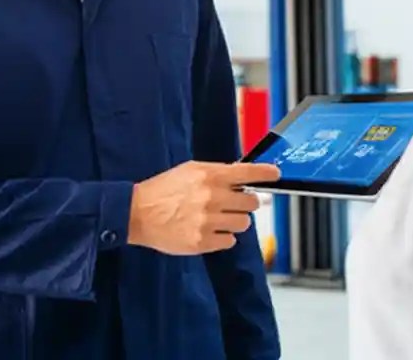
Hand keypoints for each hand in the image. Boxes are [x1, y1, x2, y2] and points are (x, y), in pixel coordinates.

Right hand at [127, 161, 280, 254]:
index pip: (247, 173)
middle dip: (244, 203)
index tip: (275, 175)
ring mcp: (207, 220)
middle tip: (232, 204)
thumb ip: (216, 174)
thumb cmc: (163, 191)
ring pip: (243, 224)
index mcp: (208, 175)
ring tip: (215, 219)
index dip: (266, 174)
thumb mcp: (189, 171)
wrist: (137, 213)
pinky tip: (207, 231)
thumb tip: (242, 179)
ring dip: (234, 222)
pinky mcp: (203, 241)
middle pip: (251, 202)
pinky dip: (222, 237)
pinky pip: (230, 241)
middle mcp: (211, 196)